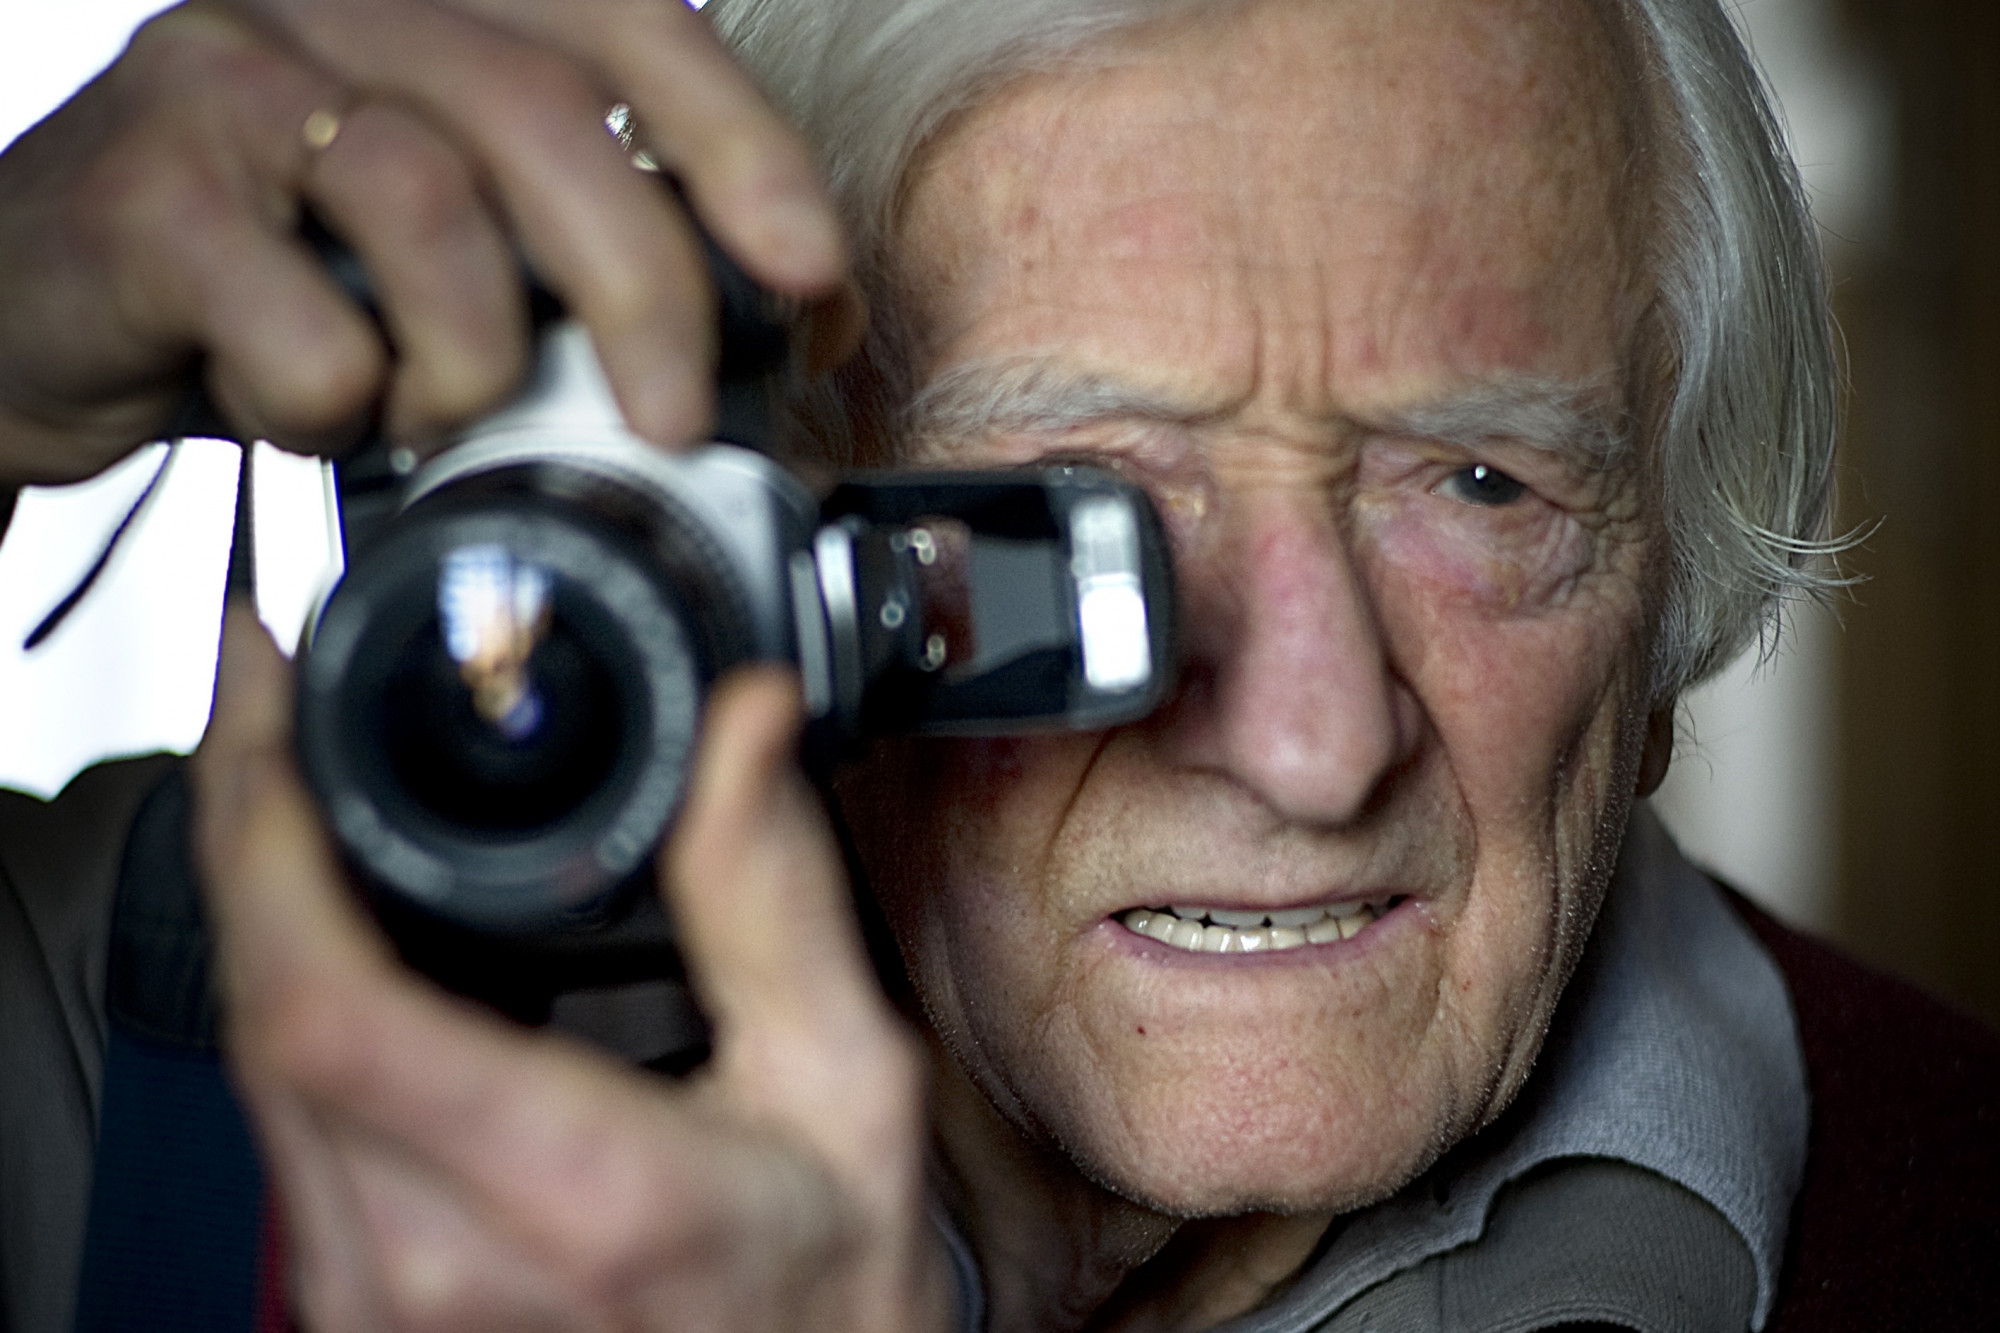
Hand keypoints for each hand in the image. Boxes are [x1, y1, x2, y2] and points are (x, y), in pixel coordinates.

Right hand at [0, 0, 853, 483]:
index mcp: (440, 6)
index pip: (634, 24)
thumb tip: (768, 324)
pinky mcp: (145, 191)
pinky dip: (339, 406)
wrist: (41, 311)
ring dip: (469, 361)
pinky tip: (304, 406)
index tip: (813, 279)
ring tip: (432, 412)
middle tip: (674, 418)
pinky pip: (304, 327)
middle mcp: (336, 6)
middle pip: (552, 116)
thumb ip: (579, 246)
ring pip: (431, 205)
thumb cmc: (275, 277)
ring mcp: (229, 78)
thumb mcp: (448, 242)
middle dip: (647, 289)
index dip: (745, 150)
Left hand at [192, 608, 951, 1330]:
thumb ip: (780, 897)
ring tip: (289, 777)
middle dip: (242, 828)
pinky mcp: (352, 1305)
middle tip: (273, 704)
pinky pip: (275, 1120)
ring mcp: (374, 1298)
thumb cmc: (828, 1286)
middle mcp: (435, 1260)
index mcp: (572, 1187)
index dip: (262, 836)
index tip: (268, 705)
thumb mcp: (847, 1083)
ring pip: (245, 1061)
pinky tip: (315, 914)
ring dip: (251, 901)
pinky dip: (282, 988)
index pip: (327, 1002)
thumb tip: (745, 724)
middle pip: (255, 1008)